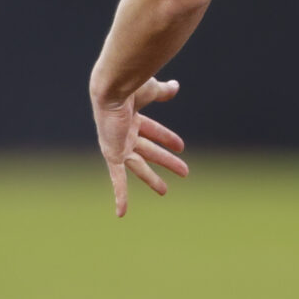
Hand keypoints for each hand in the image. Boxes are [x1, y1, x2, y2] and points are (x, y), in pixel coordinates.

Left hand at [92, 77, 187, 216]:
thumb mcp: (152, 90)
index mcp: (130, 117)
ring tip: (165, 191)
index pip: (152, 131)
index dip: (166, 138)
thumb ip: (163, 91)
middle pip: (148, 151)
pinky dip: (120, 195)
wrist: (114, 89)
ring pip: (138, 166)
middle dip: (166, 160)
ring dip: (152, 179)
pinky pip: (117, 179)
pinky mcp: (113, 155)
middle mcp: (123, 133)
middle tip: (185, 171)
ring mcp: (118, 145)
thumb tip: (175, 86)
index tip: (181, 147)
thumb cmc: (130, 86)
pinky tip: (121, 213)